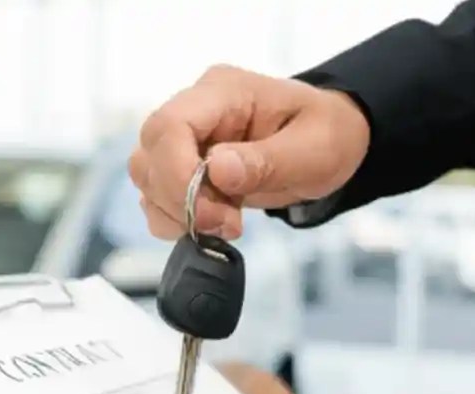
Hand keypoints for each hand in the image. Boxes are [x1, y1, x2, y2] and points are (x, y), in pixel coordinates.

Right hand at [129, 64, 371, 239]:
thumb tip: (217, 170)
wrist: (328, 143)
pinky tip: (214, 220)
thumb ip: (267, 161)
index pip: (169, 126)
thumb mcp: (315, 149)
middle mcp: (193, 110)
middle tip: (227, 222)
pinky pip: (155, 198)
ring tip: (228, 221)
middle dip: (180, 201)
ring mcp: (183, 139)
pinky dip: (176, 220)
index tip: (214, 212)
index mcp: (224, 92)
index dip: (177, 174)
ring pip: (146, 179)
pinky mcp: (180, 167)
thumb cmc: (327, 135)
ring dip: (178, 214)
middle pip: (149, 156)